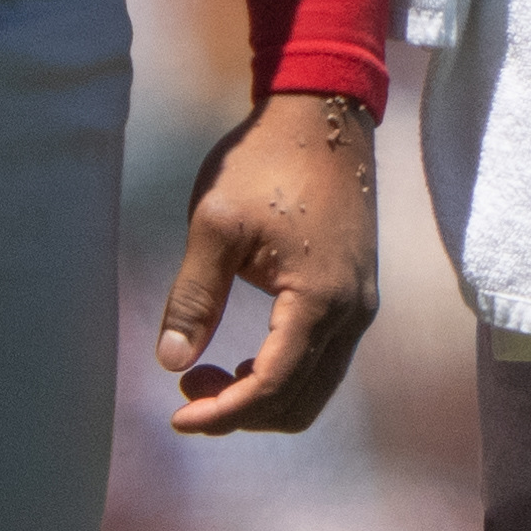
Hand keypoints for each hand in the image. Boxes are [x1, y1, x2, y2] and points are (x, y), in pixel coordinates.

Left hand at [158, 91, 377, 432]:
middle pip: (299, 401)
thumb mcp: (215, 224)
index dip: (224, 413)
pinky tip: (244, 352)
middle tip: (187, 392)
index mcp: (319, 300)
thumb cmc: (263, 162)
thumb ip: (194, 296)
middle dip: (241, 412)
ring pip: (315, 386)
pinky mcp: (357, 292)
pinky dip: (284, 372)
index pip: (273, 387)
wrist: (319, 114)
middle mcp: (351, 314)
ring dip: (262, 395)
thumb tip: (170, 362)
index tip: (176, 416)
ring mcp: (360, 305)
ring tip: (207, 373)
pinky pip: (324, 359)